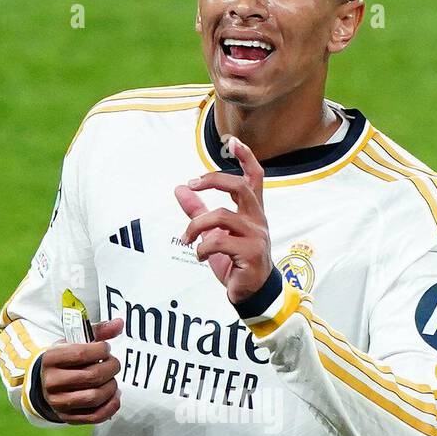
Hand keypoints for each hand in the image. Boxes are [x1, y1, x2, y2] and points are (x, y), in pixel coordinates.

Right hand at [40, 317, 123, 423]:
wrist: (46, 384)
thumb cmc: (65, 360)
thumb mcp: (74, 342)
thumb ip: (98, 331)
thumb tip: (119, 323)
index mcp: (50, 359)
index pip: (81, 354)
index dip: (101, 350)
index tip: (106, 349)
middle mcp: (51, 382)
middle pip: (92, 376)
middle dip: (111, 368)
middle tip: (113, 364)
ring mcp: (59, 402)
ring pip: (95, 396)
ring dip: (112, 386)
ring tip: (112, 379)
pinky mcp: (69, 418)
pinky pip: (96, 416)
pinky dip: (112, 405)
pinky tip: (114, 395)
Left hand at [174, 136, 273, 304]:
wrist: (251, 293)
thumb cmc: (236, 262)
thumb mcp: (214, 234)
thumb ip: (198, 211)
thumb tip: (179, 189)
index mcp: (252, 212)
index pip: (255, 177)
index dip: (246, 157)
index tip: (233, 142)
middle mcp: (257, 219)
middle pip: (239, 187)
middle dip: (213, 180)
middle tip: (192, 183)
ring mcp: (256, 236)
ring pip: (221, 216)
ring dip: (196, 226)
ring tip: (187, 239)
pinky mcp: (250, 253)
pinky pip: (219, 242)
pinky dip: (202, 248)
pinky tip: (199, 255)